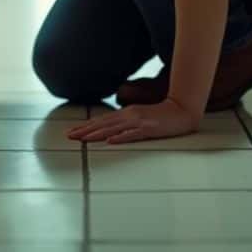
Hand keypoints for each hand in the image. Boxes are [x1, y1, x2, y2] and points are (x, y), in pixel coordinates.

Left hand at [67, 98, 199, 144]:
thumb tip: (109, 132)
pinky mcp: (149, 129)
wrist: (182, 110)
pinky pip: (133, 134)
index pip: (102, 121)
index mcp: (126, 114)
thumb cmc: (161, 116)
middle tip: (69, 136)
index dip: (86, 127)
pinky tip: (111, 142)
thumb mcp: (140, 118)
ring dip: (97, 134)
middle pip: (103, 124)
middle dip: (85, 131)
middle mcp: (129, 116)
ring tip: (83, 139)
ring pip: (113, 129)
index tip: (72, 132)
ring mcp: (139, 122)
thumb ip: (126, 123)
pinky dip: (121, 137)